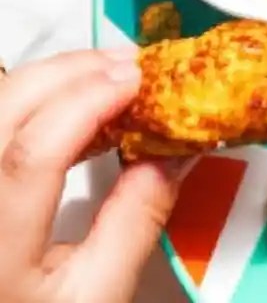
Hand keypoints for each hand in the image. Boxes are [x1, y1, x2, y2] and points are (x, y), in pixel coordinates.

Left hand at [0, 49, 190, 302]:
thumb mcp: (97, 294)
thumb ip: (134, 224)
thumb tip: (172, 155)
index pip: (34, 151)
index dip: (88, 102)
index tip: (139, 79)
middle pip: (3, 108)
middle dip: (70, 72)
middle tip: (130, 64)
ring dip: (50, 79)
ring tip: (107, 78)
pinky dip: (31, 100)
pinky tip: (69, 106)